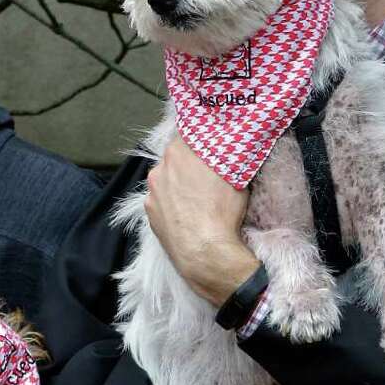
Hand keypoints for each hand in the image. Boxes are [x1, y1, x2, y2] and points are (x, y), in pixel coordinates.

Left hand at [145, 138, 257, 305]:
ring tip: (196, 199)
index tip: (209, 144)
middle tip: (205, 175)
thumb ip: (225, 157)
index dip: (200, 137)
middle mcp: (160, 167)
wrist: (205, 252)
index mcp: (180, 150)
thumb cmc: (222, 211)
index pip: (188, 132)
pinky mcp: (149, 212)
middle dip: (188, 162)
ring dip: (178, 183)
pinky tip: (185, 213)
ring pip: (166, 179)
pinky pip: (161, 200)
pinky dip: (171, 203)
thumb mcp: (235, 175)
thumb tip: (227, 148)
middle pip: (175, 157)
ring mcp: (152, 191)